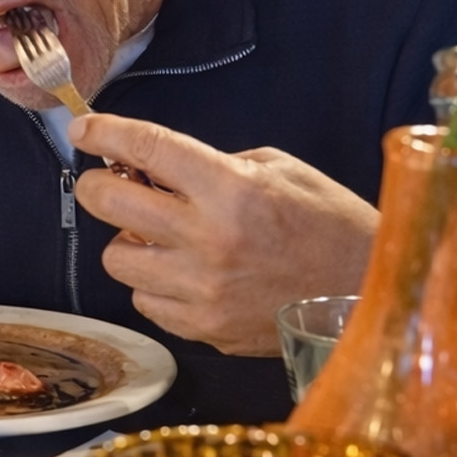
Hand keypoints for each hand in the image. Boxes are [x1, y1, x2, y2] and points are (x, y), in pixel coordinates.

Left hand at [68, 113, 376, 355]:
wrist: (372, 294)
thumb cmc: (331, 226)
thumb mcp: (280, 170)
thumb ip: (212, 165)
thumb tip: (155, 170)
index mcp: (231, 189)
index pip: (146, 148)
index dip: (104, 133)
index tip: (84, 128)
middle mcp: (209, 239)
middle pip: (108, 204)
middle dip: (98, 186)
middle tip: (111, 183)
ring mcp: (202, 290)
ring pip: (117, 258)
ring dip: (130, 242)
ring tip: (163, 237)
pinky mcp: (203, 328)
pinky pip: (145, 300)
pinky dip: (155, 284)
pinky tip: (186, 273)